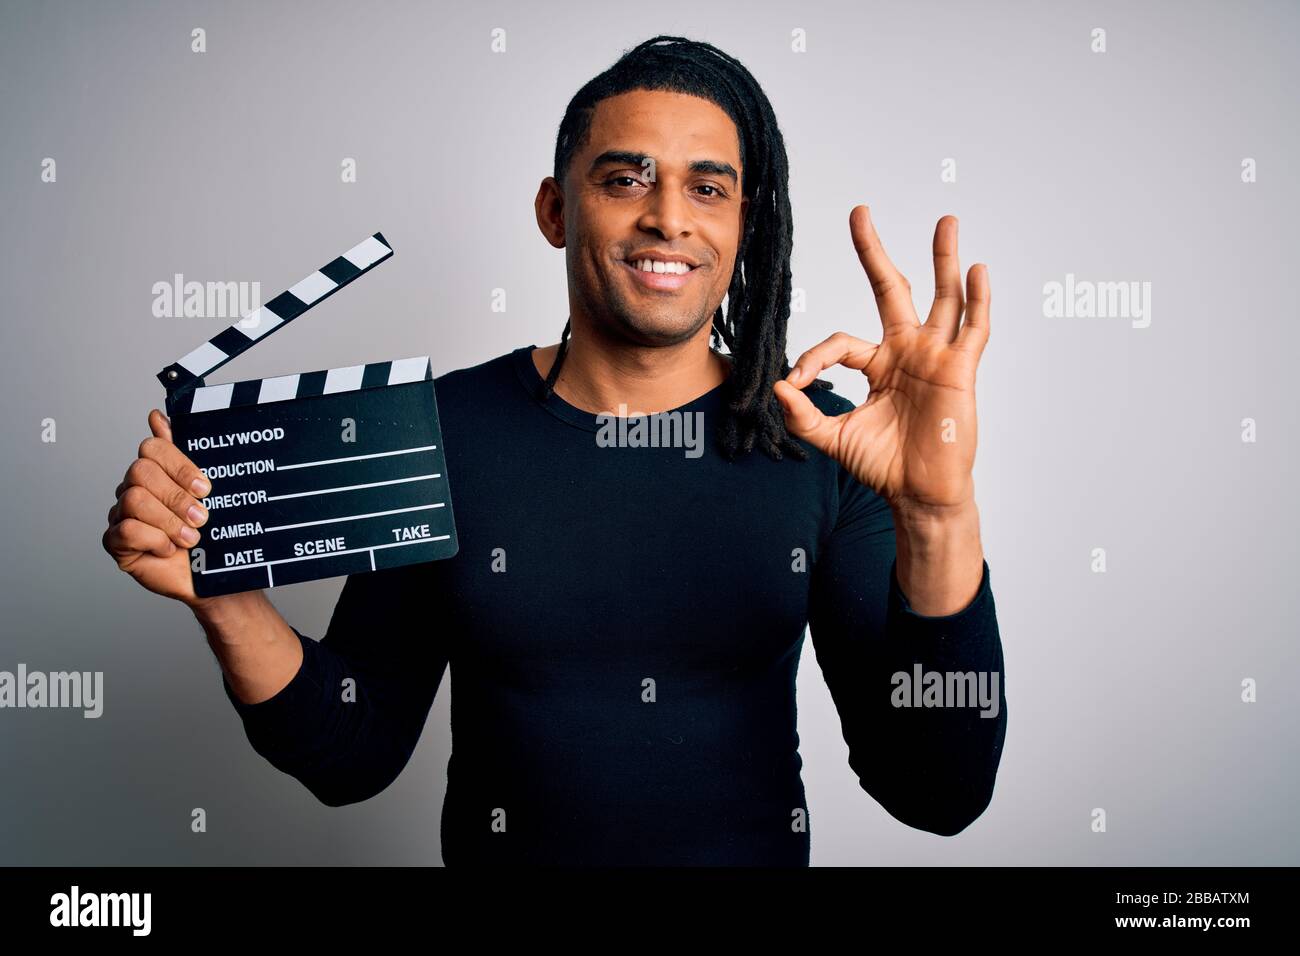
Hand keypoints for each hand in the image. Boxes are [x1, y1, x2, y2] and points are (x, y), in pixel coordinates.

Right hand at [102, 409, 216, 607]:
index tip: (205, 488)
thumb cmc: (209, 533)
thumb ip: (184, 453)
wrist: (210, 574)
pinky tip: (168, 549)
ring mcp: (121, 514)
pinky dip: (154, 540)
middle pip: (140, 472)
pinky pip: (126, 530)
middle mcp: (134, 488)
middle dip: (176, 497)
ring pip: (133, 500)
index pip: (152, 448)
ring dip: (169, 522)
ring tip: (191, 538)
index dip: (179, 465)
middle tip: (201, 518)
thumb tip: (157, 416)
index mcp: (156, 471)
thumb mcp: (206, 492)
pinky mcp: (115, 541)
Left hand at [774, 206, 989, 512]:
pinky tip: (977, 271)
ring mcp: (935, 357)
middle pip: (891, 290)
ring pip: (942, 298)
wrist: (917, 494)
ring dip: (944, 259)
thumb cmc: (882, 466)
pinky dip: (978, 300)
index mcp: (877, 364)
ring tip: (946, 220)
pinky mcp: (959, 371)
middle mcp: (906, 352)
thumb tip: (779, 387)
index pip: (840, 343)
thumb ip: (804, 414)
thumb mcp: (833, 439)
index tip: (798, 382)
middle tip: (860, 213)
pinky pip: (972, 330)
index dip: (815, 359)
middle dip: (874, 253)